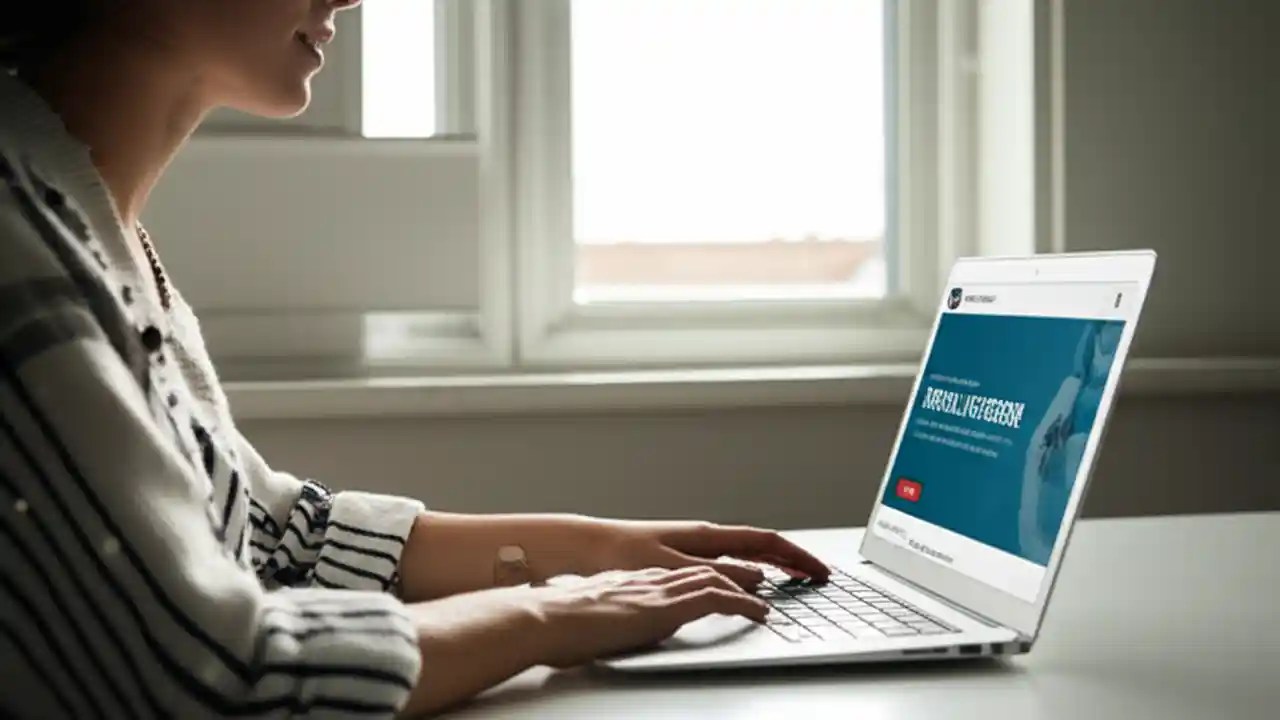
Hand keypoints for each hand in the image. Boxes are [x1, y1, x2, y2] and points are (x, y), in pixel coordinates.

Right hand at [527, 566, 769, 667]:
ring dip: (743, 588)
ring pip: (714, 578)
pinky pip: (716, 597)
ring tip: (762, 601)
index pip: (674, 576)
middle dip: (731, 578)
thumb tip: (607, 636)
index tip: (716, 589)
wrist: (542, 619)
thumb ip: (604, 621)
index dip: (700, 581)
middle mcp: (646, 580)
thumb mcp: (585, 621)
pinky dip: (742, 603)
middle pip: (700, 571)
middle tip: (752, 588)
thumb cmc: (552, 627)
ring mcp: (656, 590)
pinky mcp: (665, 606)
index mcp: (627, 582)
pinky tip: (758, 612)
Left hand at [586, 519, 829, 589]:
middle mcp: (704, 537)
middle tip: (817, 576)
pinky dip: (749, 569)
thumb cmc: (621, 553)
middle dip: (792, 559)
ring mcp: (694, 545)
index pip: (766, 541)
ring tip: (793, 578)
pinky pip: (729, 561)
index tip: (819, 570)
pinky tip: (749, 581)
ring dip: (773, 564)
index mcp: (707, 535)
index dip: (797, 556)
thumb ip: (717, 573)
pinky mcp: (681, 557)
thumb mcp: (673, 567)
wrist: (585, 547)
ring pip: (746, 552)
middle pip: (761, 545)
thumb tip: (758, 576)